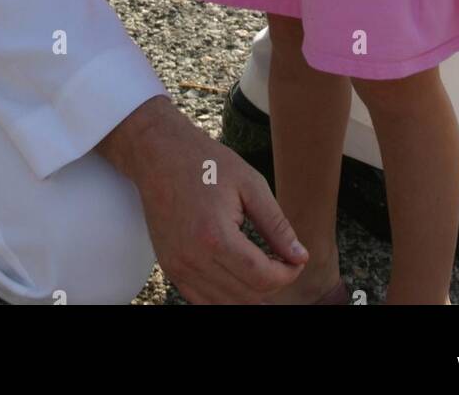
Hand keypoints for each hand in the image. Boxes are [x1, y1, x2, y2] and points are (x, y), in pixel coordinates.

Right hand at [98, 97, 307, 304]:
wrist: (158, 154)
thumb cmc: (206, 162)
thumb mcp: (250, 184)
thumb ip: (276, 224)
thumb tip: (300, 257)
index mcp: (215, 236)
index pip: (261, 277)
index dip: (287, 275)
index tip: (296, 261)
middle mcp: (193, 259)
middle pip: (246, 296)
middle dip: (273, 285)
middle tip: (284, 264)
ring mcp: (177, 267)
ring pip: (226, 304)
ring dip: (251, 294)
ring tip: (265, 270)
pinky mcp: (169, 268)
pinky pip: (202, 301)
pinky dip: (226, 297)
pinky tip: (240, 278)